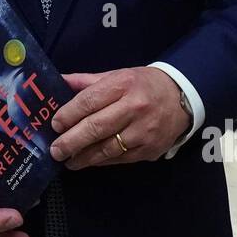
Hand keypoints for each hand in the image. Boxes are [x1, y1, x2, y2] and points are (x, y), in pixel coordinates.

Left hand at [49, 66, 190, 168]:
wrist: (182, 97)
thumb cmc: (142, 85)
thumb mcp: (116, 75)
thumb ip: (85, 82)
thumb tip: (57, 82)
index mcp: (122, 84)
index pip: (89, 101)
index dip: (69, 115)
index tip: (54, 125)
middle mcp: (134, 108)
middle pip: (96, 127)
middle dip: (71, 141)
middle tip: (55, 151)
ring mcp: (143, 131)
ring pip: (107, 148)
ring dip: (84, 157)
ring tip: (68, 160)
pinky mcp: (149, 149)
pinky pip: (120, 159)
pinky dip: (101, 161)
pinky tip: (89, 161)